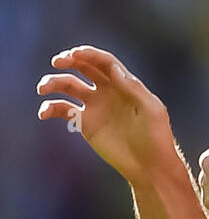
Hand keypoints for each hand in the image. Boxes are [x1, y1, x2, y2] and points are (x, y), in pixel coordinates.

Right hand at [37, 46, 172, 183]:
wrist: (148, 164)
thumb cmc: (156, 135)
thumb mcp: (151, 109)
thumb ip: (133, 88)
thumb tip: (114, 69)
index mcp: (125, 84)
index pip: (104, 62)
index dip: (89, 54)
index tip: (74, 54)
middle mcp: (107, 90)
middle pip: (85, 67)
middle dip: (70, 60)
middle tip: (58, 61)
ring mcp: (95, 105)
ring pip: (70, 86)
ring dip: (54, 82)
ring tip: (43, 88)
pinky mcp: (84, 122)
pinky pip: (63, 110)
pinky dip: (51, 108)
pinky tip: (44, 112)